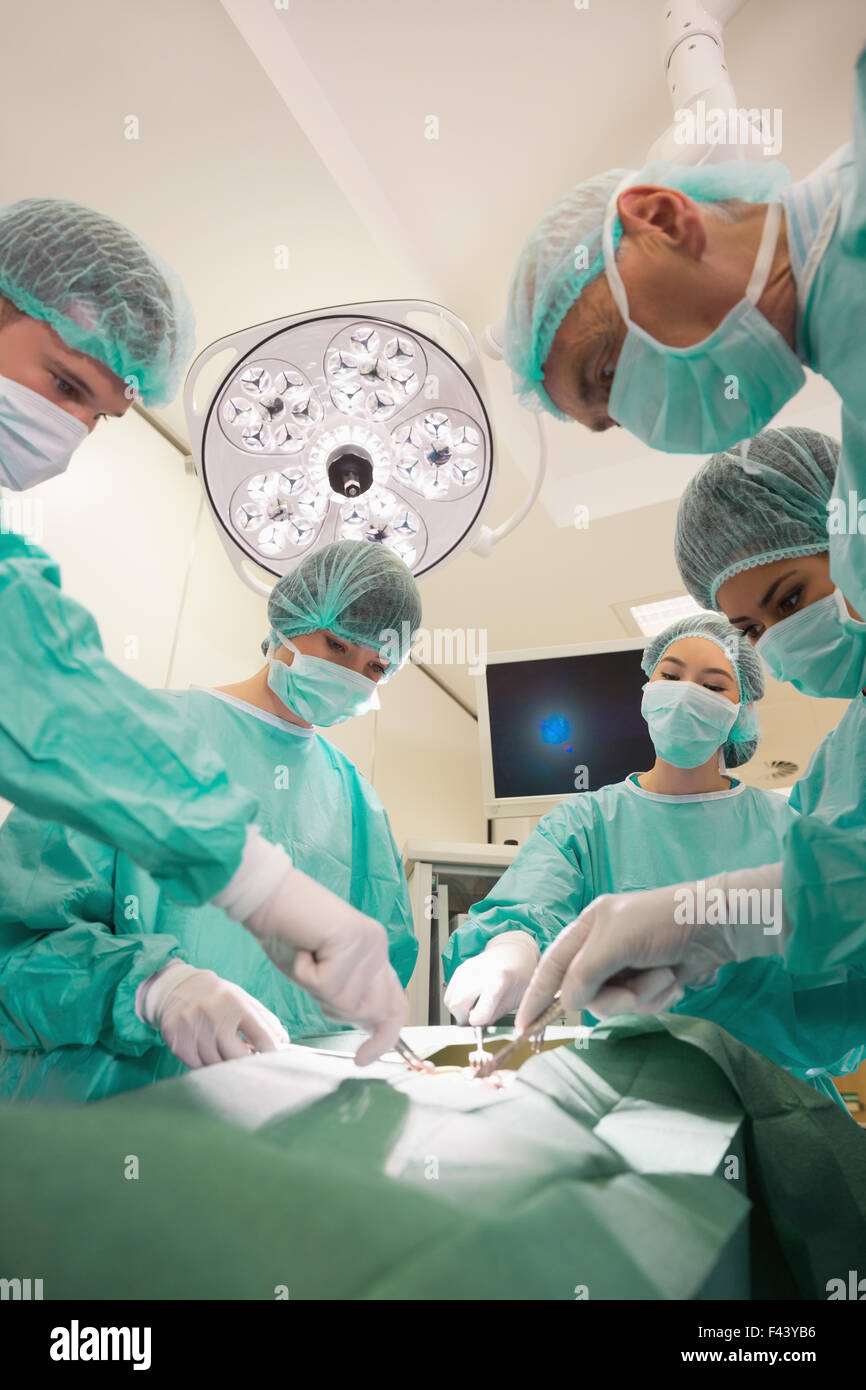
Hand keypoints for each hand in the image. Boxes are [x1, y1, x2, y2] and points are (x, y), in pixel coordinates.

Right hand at [144, 963, 289, 1067]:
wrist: (177, 986)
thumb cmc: (218, 996)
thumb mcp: (243, 998)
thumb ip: (265, 1019)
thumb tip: (283, 1042)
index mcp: (234, 1002)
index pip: (260, 1034)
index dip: (271, 1050)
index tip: (273, 1057)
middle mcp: (212, 1013)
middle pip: (236, 1055)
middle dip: (245, 1061)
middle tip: (247, 1059)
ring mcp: (191, 1026)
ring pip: (214, 1063)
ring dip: (223, 1063)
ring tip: (225, 1052)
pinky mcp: (174, 1037)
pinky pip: (195, 1064)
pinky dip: (204, 1063)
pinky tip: (206, 1050)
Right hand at [243, 865, 406, 1065]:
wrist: (265, 895)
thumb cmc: (285, 932)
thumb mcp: (320, 973)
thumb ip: (345, 994)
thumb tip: (366, 1026)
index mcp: (375, 954)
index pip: (396, 1005)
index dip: (384, 1038)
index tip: (362, 1058)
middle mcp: (379, 947)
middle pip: (371, 1011)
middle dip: (336, 1008)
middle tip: (312, 975)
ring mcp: (369, 943)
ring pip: (346, 1003)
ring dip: (315, 988)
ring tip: (305, 955)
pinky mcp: (353, 939)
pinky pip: (327, 985)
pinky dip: (305, 974)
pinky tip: (302, 948)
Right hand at [444, 931, 539, 1024]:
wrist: (514, 951)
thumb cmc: (520, 974)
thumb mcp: (518, 998)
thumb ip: (497, 1014)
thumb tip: (480, 1028)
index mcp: (498, 980)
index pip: (478, 1013)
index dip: (479, 1023)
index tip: (485, 1023)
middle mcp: (479, 973)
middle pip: (457, 1006)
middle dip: (465, 1018)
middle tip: (478, 1017)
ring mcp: (467, 969)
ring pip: (450, 1000)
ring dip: (460, 1009)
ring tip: (476, 1006)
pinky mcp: (460, 969)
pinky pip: (450, 992)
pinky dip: (457, 1000)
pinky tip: (472, 997)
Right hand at [514, 865, 784, 1030]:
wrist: (716, 927)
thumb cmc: (661, 922)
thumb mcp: (616, 940)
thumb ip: (584, 973)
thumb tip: (568, 1003)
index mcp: (586, 930)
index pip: (552, 967)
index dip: (537, 996)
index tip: (523, 1025)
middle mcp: (601, 950)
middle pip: (586, 994)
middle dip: (616, 996)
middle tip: (636, 990)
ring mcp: (626, 968)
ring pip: (615, 1004)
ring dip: (643, 995)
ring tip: (664, 975)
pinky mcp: (649, 983)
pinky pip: (641, 1006)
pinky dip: (659, 997)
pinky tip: (675, 980)